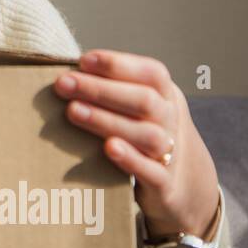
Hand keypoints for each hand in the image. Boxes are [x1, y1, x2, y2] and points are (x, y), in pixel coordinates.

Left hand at [52, 50, 219, 239]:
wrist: (185, 187)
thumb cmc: (145, 135)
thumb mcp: (139, 109)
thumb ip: (113, 91)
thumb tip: (66, 76)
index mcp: (165, 96)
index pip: (151, 73)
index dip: (118, 65)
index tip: (83, 60)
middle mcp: (171, 121)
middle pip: (143, 100)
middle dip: (100, 89)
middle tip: (63, 84)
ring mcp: (171, 152)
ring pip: (146, 134)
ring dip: (107, 120)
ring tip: (72, 111)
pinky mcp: (164, 184)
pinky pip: (151, 171)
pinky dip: (131, 159)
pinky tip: (108, 148)